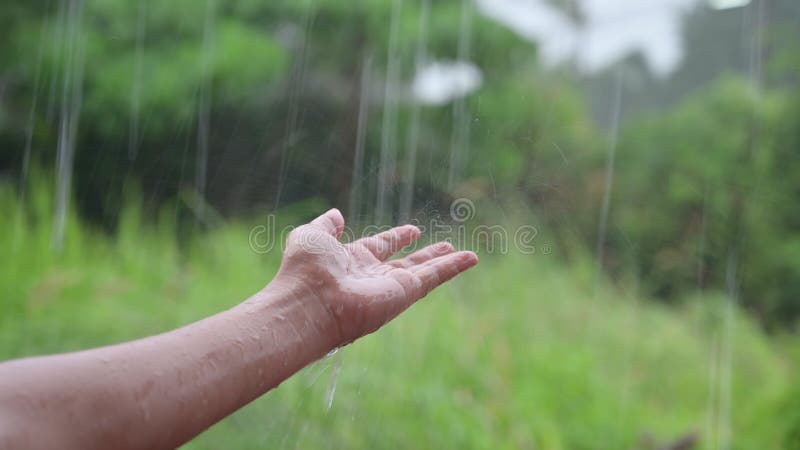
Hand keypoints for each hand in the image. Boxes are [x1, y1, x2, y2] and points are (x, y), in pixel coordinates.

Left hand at [270, 208, 478, 344]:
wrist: (309, 301)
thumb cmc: (304, 270)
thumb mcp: (312, 236)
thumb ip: (327, 225)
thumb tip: (336, 213)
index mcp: (351, 261)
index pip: (379, 247)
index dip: (396, 238)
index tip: (413, 230)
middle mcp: (373, 276)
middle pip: (406, 263)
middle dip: (426, 254)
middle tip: (445, 246)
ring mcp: (390, 287)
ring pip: (425, 272)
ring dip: (446, 263)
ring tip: (468, 255)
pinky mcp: (404, 294)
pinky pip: (433, 278)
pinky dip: (453, 268)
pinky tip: (470, 258)